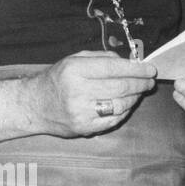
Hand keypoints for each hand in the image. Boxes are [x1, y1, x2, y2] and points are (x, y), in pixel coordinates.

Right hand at [21, 51, 157, 137]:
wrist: (34, 104)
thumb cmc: (56, 80)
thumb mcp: (73, 60)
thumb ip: (101, 58)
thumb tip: (130, 62)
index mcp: (74, 70)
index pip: (114, 68)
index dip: (136, 69)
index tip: (150, 69)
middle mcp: (77, 91)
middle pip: (121, 87)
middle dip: (140, 83)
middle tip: (149, 81)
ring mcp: (81, 111)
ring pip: (121, 104)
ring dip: (135, 97)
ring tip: (138, 92)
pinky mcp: (84, 127)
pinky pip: (114, 119)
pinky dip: (125, 111)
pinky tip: (126, 104)